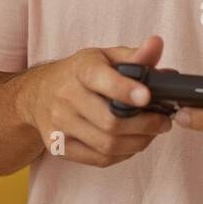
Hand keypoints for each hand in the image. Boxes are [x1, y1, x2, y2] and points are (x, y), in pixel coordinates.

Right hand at [18, 35, 172, 167]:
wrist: (38, 94)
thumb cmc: (80, 74)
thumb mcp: (105, 56)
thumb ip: (134, 54)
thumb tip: (157, 44)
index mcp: (80, 70)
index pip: (101, 79)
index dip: (125, 89)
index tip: (147, 97)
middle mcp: (65, 97)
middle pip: (110, 121)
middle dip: (145, 125)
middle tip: (164, 122)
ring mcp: (59, 125)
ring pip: (107, 144)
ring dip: (138, 142)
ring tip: (152, 133)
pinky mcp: (59, 147)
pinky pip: (99, 159)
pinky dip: (123, 154)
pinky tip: (133, 143)